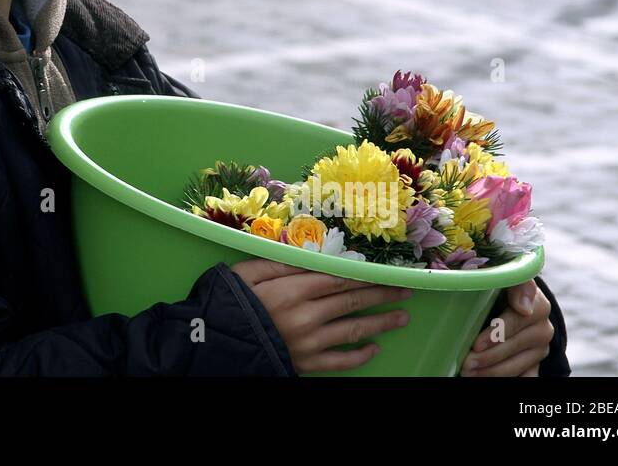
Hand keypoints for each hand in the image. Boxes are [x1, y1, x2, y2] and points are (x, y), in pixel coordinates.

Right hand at [231, 258, 411, 373]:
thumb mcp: (247, 271)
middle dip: (382, 295)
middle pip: (352, 302)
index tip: (386, 271)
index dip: (365, 275)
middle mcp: (307, 315)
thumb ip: (278, 262)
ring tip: (401, 318)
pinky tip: (374, 349)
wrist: (212, 344)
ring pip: (353, 331)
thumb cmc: (227, 302)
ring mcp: (309, 342)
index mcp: (293, 289)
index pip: (339, 278)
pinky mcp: (306, 363)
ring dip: (380, 323)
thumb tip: (309, 254)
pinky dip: (360, 356)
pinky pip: (340, 362)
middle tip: (404, 291)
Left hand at [461, 280, 552, 376]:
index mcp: (538, 304)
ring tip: (469, 372)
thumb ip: (514, 280)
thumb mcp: (505, 278)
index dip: (497, 333)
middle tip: (466, 363)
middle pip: (514, 346)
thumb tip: (523, 307)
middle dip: (488, 356)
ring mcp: (541, 348)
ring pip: (517, 365)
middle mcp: (543, 327)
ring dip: (492, 371)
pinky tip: (486, 379)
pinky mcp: (537, 362)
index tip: (477, 344)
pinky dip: (510, 378)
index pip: (517, 321)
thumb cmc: (502, 287)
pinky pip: (526, 376)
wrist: (514, 301)